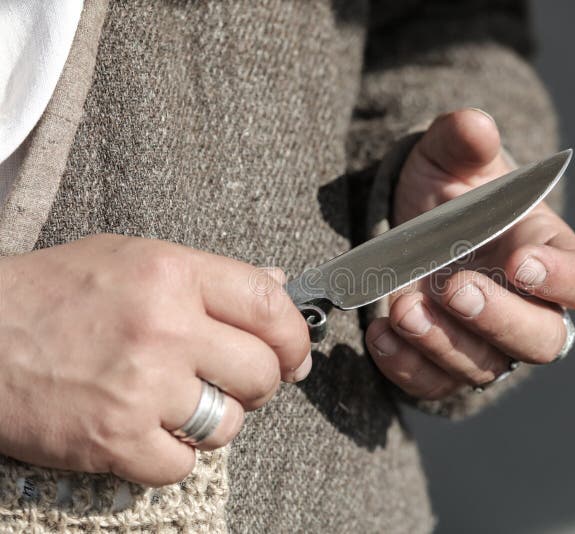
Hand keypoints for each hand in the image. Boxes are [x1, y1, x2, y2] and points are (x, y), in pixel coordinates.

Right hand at [0, 234, 309, 485]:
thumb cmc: (55, 294)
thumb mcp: (134, 258)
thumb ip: (211, 275)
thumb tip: (277, 284)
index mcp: (173, 274)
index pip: (271, 305)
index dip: (295, 335)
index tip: (294, 352)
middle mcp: (165, 328)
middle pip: (261, 372)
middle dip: (260, 383)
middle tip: (234, 380)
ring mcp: (141, 387)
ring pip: (229, 423)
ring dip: (213, 421)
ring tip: (177, 403)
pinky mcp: (115, 438)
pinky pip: (183, 464)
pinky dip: (171, 456)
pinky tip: (146, 431)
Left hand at [365, 109, 574, 398]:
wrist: (408, 226)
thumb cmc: (449, 191)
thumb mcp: (450, 157)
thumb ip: (463, 141)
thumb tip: (474, 124)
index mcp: (548, 254)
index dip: (564, 279)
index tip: (521, 261)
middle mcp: (526, 306)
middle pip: (544, 339)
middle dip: (500, 319)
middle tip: (458, 288)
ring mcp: (485, 342)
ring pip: (486, 367)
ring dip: (445, 343)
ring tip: (404, 307)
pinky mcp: (441, 364)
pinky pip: (433, 383)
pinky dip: (406, 366)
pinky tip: (379, 334)